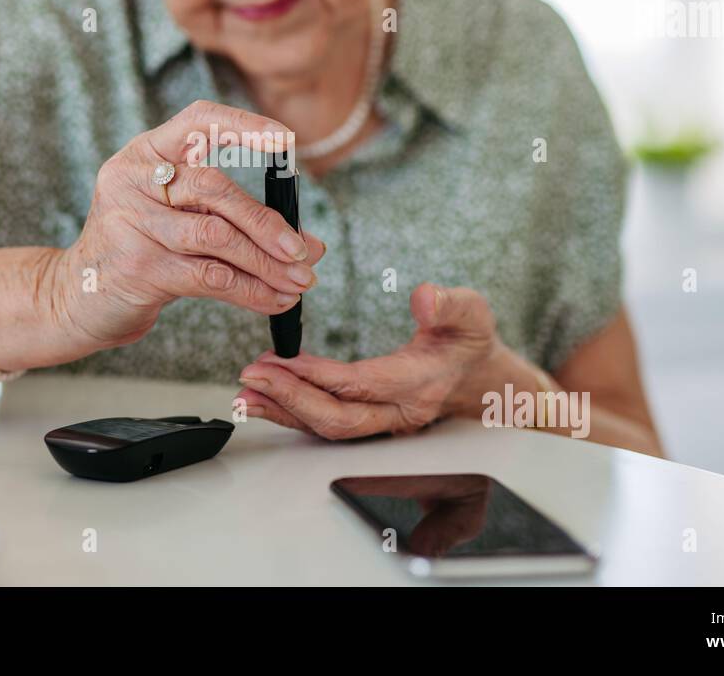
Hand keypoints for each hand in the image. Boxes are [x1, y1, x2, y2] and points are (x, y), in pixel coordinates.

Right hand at [50, 100, 324, 354]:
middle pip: (215, 188)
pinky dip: (250, 291)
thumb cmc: (139, 251)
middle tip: (305, 251)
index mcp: (145, 154)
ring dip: (266, 264)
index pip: (200, 122)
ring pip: (216, 237)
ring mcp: (131, 222)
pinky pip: (208, 276)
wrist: (75, 298)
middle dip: (268, 223)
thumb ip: (234, 220)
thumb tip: (310, 243)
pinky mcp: (137, 266)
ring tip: (299, 283)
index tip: (286, 141)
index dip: (245, 126)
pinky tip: (273, 300)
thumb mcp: (177, 219)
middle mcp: (133, 179)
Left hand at [235, 283, 503, 438]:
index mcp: (420, 385)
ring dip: (283, 410)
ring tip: (244, 393)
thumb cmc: (469, 342)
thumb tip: (424, 296)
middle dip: (291, 398)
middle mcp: (398, 413)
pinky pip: (323, 423)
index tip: (285, 360)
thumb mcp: (472, 313)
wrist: (478, 378)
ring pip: (326, 427)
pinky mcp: (365, 420)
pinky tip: (262, 399)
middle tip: (253, 376)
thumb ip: (450, 304)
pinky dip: (290, 412)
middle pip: (338, 418)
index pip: (363, 385)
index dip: (321, 376)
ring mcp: (380, 422)